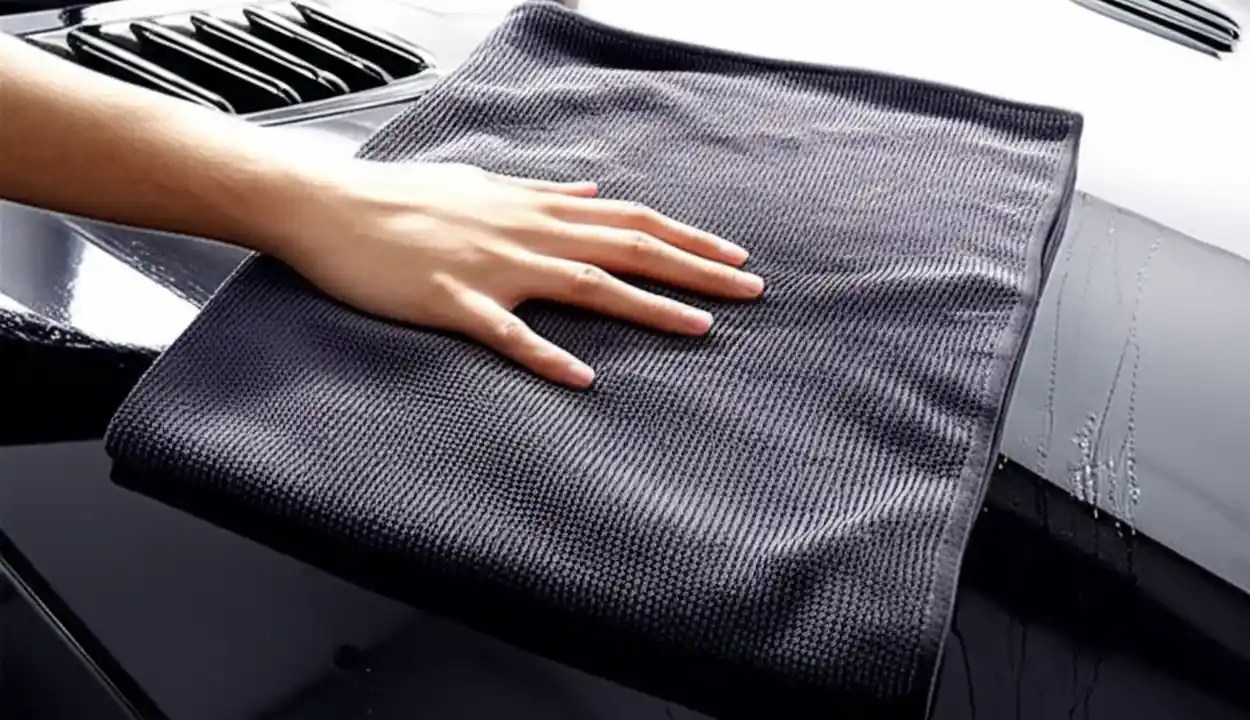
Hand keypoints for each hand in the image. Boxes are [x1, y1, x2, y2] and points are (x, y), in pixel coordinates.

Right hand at [272, 161, 763, 387]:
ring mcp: (493, 266)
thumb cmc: (403, 196)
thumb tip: (589, 191)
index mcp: (536, 208)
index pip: (631, 220)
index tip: (733, 256)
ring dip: (646, 306)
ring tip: (699, 327)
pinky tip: (582, 380)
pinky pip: (506, 333)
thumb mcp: (483, 184)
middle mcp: (527, 232)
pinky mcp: (453, 300)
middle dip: (694, 269)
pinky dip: (545, 356)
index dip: (686, 238)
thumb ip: (542, 191)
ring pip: (586, 285)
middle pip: (628, 249)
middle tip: (750, 290)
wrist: (329, 204)